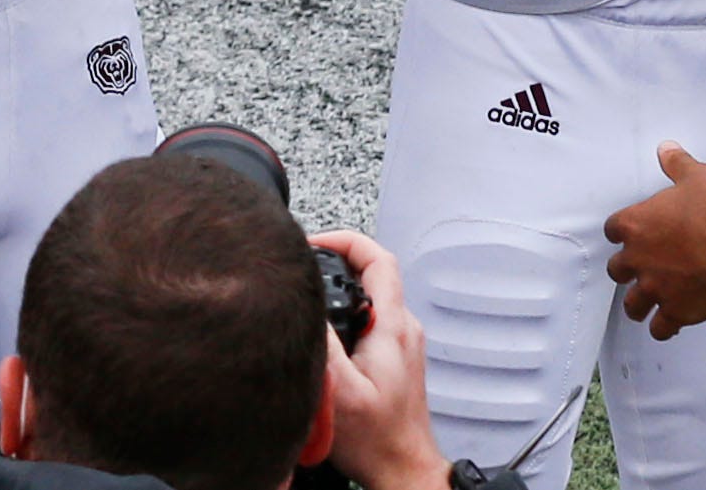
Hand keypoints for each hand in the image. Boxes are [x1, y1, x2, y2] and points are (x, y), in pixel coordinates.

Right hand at [306, 231, 450, 489]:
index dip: (345, 240)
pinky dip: (347, 315)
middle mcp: (403, 330)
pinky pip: (372, 320)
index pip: (379, 258)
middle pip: (374, 273)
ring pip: (372, 297)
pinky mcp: (397, 361)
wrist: (403, 472)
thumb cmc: (376, 441)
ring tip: (309, 298)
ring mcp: (402, 345)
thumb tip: (304, 303)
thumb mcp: (339, 389)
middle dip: (336, 261)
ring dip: (341, 289)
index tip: (313, 243)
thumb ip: (323, 342)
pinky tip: (325, 332)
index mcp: (391, 327)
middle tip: (302, 269)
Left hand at [603, 143, 705, 337]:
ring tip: (646, 303)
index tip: (631, 236)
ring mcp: (656, 288)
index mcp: (635, 225)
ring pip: (633, 305)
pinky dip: (662, 328)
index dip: (621, 233)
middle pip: (617, 270)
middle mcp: (638, 259)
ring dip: (638, 303)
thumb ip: (675, 163)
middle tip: (641, 269)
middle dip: (627, 270)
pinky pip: (659, 328)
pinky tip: (668, 325)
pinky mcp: (676, 311)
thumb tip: (666, 149)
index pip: (612, 230)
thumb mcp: (695, 176)